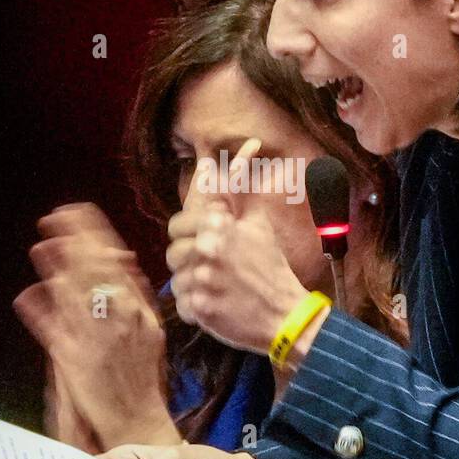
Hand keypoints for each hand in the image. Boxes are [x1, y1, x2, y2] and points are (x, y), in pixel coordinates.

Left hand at [14, 204, 173, 447]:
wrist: (139, 424)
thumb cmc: (141, 379)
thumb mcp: (149, 329)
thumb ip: (133, 294)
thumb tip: (120, 257)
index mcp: (139, 312)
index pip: (117, 262)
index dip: (95, 234)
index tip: (77, 213)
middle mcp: (120, 322)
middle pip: (97, 272)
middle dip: (75, 240)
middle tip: (55, 218)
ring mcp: (97, 341)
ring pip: (78, 295)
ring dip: (59, 269)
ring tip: (42, 247)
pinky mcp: (76, 363)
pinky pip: (57, 332)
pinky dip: (43, 312)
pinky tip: (31, 295)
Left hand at [166, 138, 311, 353]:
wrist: (286, 314)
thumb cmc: (271, 267)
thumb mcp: (258, 223)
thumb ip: (240, 189)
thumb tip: (249, 145)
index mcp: (218, 225)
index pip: (177, 225)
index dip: (187, 235)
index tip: (201, 244)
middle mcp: (207, 250)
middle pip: (172, 253)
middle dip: (188, 262)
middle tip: (209, 270)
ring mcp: (202, 281)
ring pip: (175, 280)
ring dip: (191, 285)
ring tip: (214, 288)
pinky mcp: (200, 309)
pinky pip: (180, 305)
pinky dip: (194, 307)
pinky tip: (214, 305)